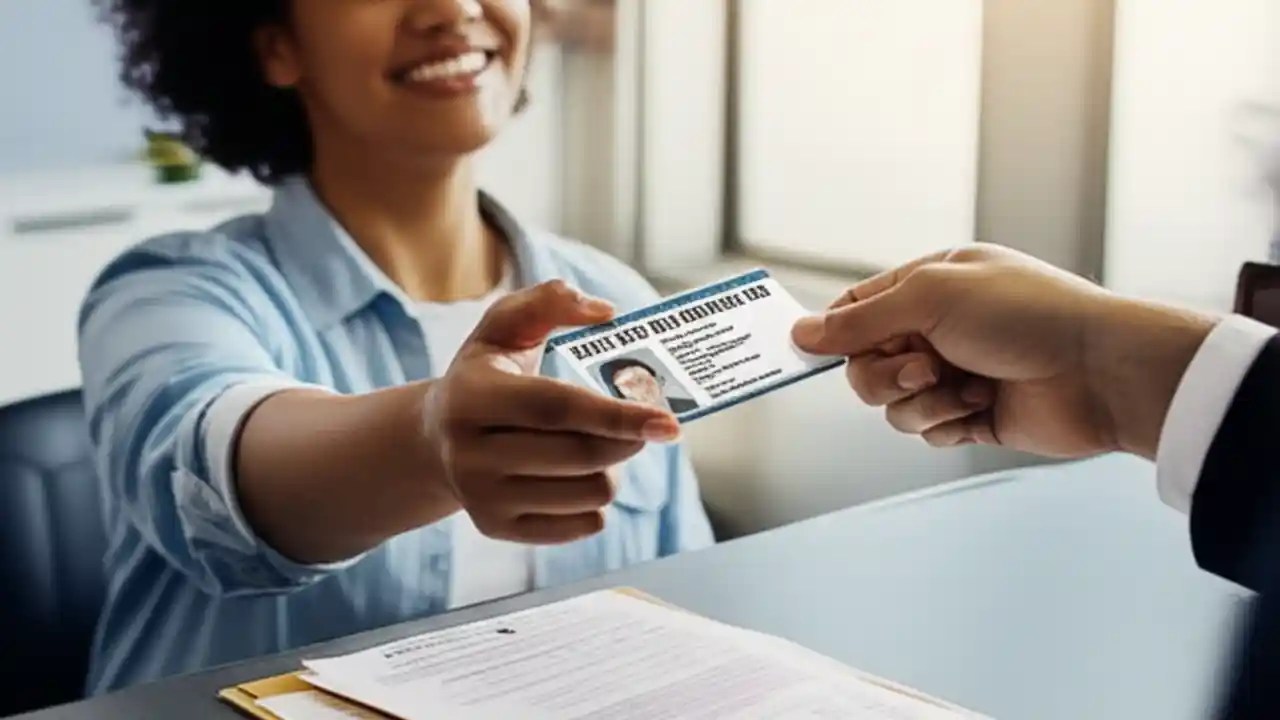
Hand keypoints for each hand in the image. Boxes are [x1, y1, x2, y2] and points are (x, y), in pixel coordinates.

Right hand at [423, 280, 679, 544]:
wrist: (434, 439)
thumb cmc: (486, 373)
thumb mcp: (505, 326)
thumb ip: (551, 301)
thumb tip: (605, 312)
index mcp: (470, 397)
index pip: (557, 408)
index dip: (617, 414)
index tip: (669, 422)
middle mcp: (468, 454)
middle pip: (580, 454)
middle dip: (628, 438)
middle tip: (644, 423)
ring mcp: (480, 498)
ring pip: (589, 493)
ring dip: (614, 468)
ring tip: (601, 446)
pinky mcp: (497, 528)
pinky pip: (583, 524)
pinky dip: (597, 500)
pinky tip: (581, 475)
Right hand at [792, 244, 1215, 459]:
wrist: (1100, 371)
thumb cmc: (1027, 314)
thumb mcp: (932, 297)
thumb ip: (861, 319)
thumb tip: (801, 332)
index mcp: (930, 286)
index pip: (858, 309)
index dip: (835, 332)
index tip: (813, 351)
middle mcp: (938, 328)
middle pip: (866, 364)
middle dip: (887, 374)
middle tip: (924, 369)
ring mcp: (954, 373)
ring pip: (893, 403)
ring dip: (922, 402)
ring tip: (965, 388)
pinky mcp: (971, 416)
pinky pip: (926, 430)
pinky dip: (946, 423)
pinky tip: (982, 407)